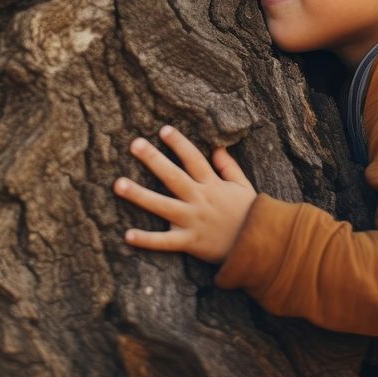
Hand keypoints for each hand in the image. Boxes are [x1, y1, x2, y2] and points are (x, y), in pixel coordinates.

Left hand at [113, 126, 256, 264]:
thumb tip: (217, 147)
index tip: (163, 130)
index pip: (194, 159)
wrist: (259, 247)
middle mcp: (200, 200)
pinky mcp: (190, 242)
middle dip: (154, 159)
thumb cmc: (251, 215)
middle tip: (135, 144)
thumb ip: (229, 167)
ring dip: (139, 195)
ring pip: (163, 206)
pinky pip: (165, 242)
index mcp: (213, 185)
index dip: (179, 144)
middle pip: (173, 176)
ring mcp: (193, 221)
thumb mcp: (243, 186)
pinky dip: (147, 240)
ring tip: (118, 184)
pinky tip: (127, 235)